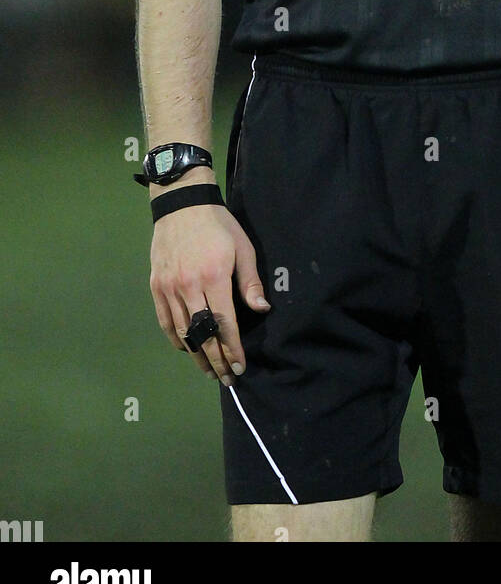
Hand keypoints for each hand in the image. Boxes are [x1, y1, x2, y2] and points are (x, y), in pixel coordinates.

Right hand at [150, 203, 270, 382]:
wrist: (181, 205)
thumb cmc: (218, 225)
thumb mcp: (243, 247)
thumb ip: (250, 281)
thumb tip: (261, 308)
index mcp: (214, 277)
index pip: (224, 323)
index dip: (232, 349)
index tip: (239, 367)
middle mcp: (189, 287)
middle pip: (203, 334)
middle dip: (216, 360)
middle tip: (226, 378)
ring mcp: (169, 288)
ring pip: (183, 331)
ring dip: (197, 355)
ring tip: (208, 371)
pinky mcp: (156, 286)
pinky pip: (165, 320)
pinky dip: (176, 338)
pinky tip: (187, 349)